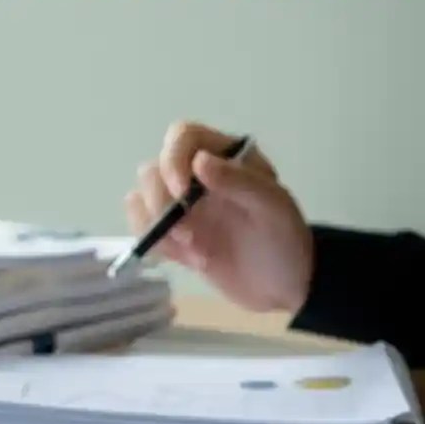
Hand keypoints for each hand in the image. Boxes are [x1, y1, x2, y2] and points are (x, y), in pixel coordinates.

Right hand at [127, 121, 314, 313]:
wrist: (283, 286)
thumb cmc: (284, 241)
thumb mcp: (273, 208)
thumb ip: (240, 181)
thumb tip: (199, 161)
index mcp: (225, 157)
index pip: (182, 136)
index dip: (173, 159)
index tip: (182, 193)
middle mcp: (196, 176)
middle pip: (152, 169)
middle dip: (161, 202)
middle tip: (189, 234)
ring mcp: (181, 206)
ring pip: (140, 198)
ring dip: (157, 226)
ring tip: (192, 249)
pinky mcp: (170, 234)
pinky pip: (141, 227)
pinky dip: (155, 244)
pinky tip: (186, 259)